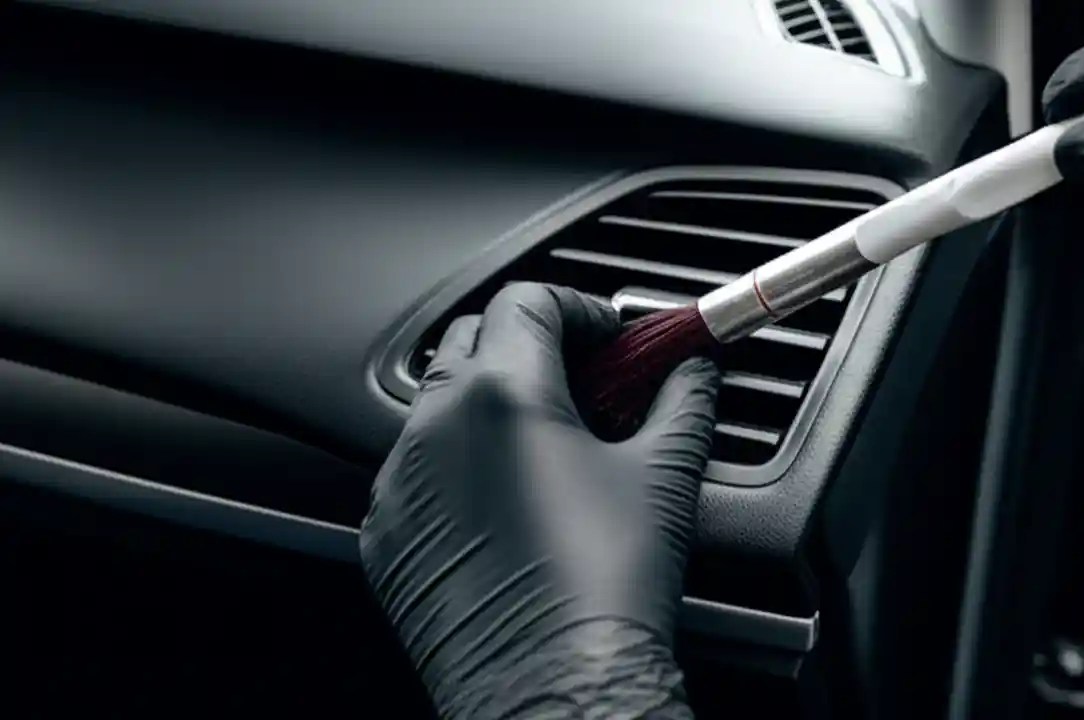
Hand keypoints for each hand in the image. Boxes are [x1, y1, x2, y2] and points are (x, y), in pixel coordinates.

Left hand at [360, 283, 718, 717]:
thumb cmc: (606, 587)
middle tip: (588, 382)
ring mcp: (400, 482)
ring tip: (551, 442)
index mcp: (502, 393)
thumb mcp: (663, 475)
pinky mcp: (387, 534)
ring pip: (439, 403)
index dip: (579, 309)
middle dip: (532, 346)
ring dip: (492, 401)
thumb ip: (682, 400)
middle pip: (475, 337)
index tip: (612, 339)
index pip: (528, 300)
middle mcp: (435, 425)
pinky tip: (510, 499)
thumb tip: (693, 372)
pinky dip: (459, 462)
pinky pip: (417, 469)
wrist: (555, 687)